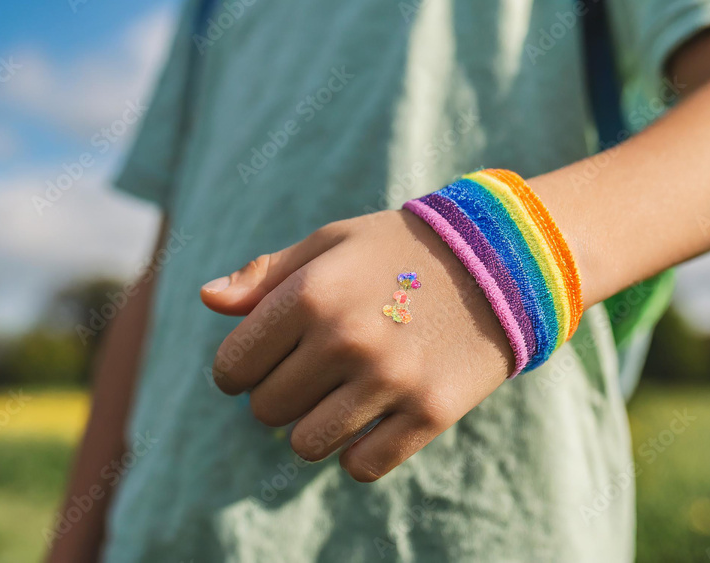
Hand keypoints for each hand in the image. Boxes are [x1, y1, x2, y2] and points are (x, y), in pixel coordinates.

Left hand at [201, 209, 512, 481]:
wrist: (502, 260)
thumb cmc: (401, 250)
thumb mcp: (332, 243)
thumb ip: (265, 275)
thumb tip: (207, 299)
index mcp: (311, 293)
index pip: (232, 367)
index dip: (238, 370)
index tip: (261, 363)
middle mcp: (345, 339)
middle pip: (266, 410)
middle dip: (278, 395)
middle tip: (310, 373)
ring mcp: (389, 380)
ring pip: (307, 446)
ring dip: (313, 428)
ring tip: (337, 399)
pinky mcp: (429, 414)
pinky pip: (362, 467)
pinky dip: (358, 452)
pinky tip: (372, 420)